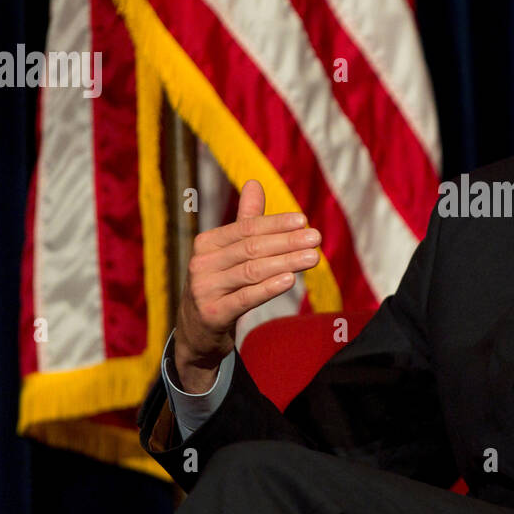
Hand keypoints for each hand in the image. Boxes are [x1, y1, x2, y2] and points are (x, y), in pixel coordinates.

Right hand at [173, 179, 321, 391]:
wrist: (197, 331)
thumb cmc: (220, 284)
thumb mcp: (229, 252)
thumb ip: (244, 220)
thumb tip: (255, 182)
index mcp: (207, 243)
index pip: (246, 228)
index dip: (275, 223)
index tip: (303, 220)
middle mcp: (202, 263)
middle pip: (251, 248)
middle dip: (287, 242)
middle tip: (316, 238)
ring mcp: (204, 289)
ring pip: (251, 272)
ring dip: (286, 263)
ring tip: (313, 258)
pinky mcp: (212, 314)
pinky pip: (245, 298)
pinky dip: (268, 288)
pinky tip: (291, 281)